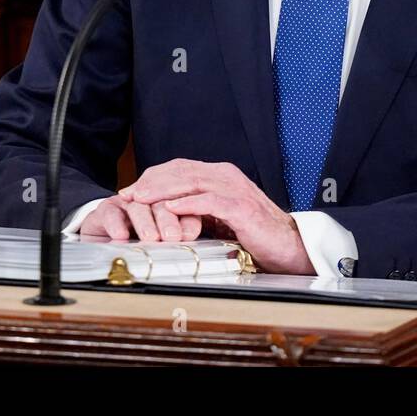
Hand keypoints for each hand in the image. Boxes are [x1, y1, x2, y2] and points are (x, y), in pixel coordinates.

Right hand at [77, 194, 202, 242]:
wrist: (106, 247)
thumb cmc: (140, 245)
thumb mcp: (165, 242)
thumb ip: (182, 234)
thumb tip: (195, 238)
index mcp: (170, 203)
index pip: (182, 202)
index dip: (187, 215)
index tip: (191, 233)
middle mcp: (149, 200)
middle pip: (161, 202)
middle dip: (168, 219)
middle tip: (173, 236)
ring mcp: (128, 202)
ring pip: (138, 206)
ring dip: (145, 222)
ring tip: (151, 238)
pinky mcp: (106, 208)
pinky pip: (110, 212)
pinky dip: (116, 223)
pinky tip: (121, 235)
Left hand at [118, 159, 315, 274]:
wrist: (289, 247)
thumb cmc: (255, 235)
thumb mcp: (220, 218)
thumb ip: (198, 210)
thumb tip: (167, 214)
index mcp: (221, 176)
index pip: (179, 168)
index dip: (153, 178)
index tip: (131, 191)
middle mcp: (226, 176)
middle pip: (181, 171)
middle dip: (151, 182)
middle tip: (128, 194)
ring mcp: (235, 190)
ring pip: (191, 182)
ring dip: (162, 190)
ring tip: (140, 198)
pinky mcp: (241, 207)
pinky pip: (209, 201)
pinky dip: (187, 203)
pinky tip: (169, 208)